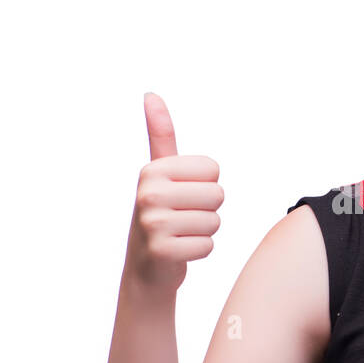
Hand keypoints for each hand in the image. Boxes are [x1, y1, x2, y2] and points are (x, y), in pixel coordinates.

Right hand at [125, 92, 223, 296]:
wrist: (145, 268)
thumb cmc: (160, 214)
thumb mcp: (158, 173)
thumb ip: (160, 134)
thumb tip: (150, 94)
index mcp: (152, 169)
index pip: (213, 169)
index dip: (205, 185)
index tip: (182, 196)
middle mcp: (147, 193)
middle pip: (217, 195)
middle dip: (207, 210)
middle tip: (183, 218)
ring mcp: (152, 224)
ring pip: (215, 221)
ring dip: (204, 231)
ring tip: (181, 234)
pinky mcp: (162, 251)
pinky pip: (208, 245)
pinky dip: (199, 251)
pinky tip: (180, 251)